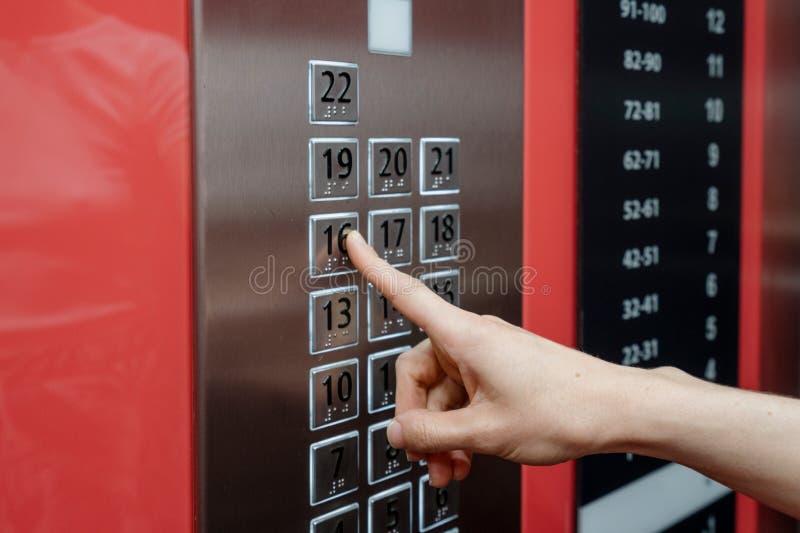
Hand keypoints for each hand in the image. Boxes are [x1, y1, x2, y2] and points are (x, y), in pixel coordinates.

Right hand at [345, 230, 627, 486]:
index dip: (375, 267)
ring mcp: (487, 358)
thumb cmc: (564, 408)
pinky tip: (464, 459)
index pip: (408, 294)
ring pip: (442, 395)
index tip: (353, 240)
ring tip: (448, 469)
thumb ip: (432, 434)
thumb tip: (398, 434)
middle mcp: (472, 341)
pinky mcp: (500, 374)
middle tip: (424, 457)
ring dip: (440, 434)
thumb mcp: (486, 431)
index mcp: (464, 338)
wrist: (615, 410)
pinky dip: (459, 429)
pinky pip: (464, 399)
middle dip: (417, 420)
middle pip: (417, 373)